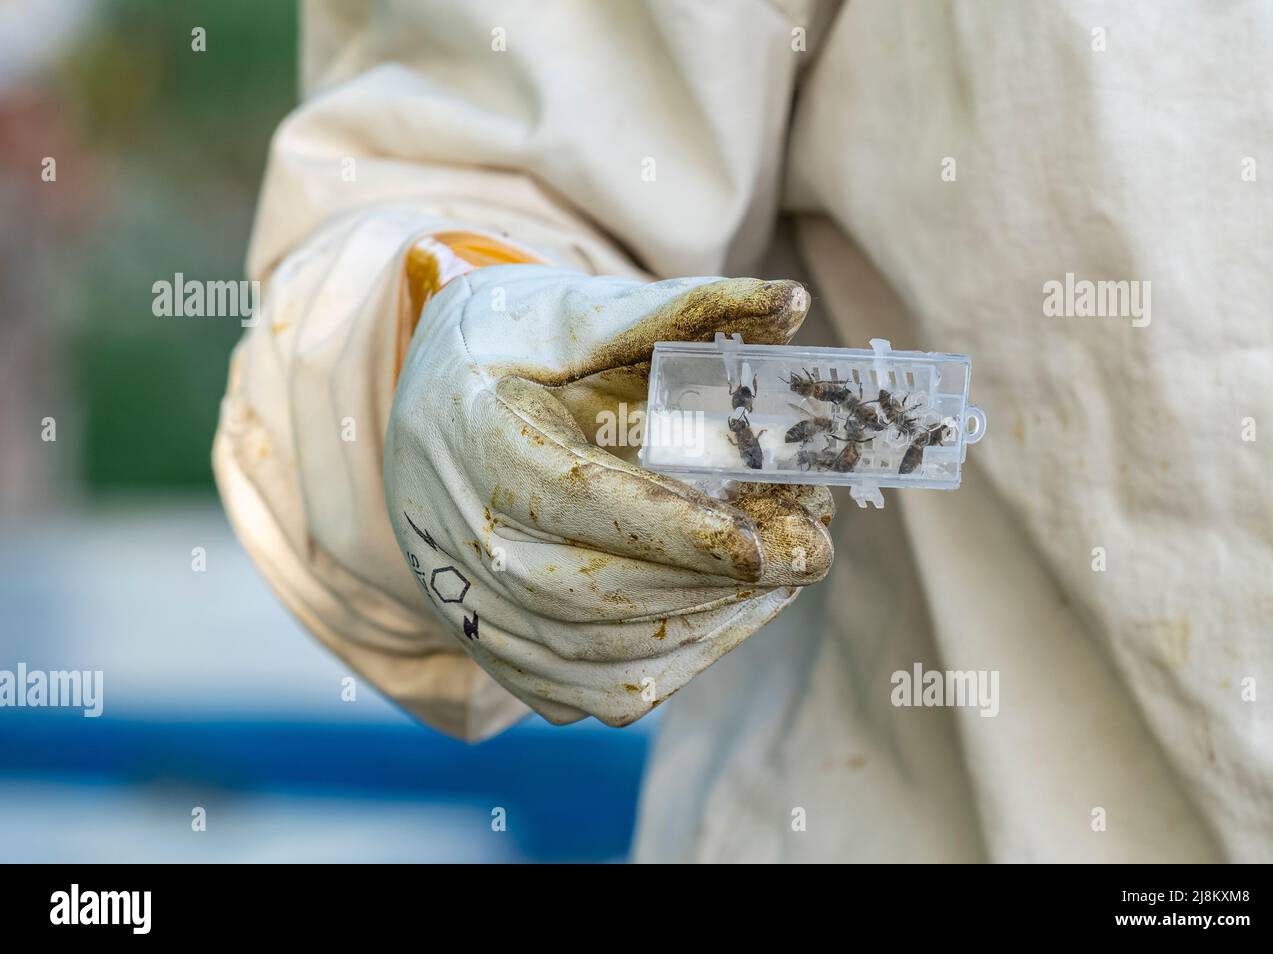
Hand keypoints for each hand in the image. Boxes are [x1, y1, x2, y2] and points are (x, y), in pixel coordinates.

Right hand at [385, 264, 833, 725]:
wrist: (423, 411)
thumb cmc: (505, 351)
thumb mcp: (569, 310)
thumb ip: (676, 310)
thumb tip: (792, 303)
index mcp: (472, 437)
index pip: (575, 500)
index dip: (670, 531)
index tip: (758, 541)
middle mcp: (455, 536)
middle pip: (591, 591)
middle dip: (711, 584)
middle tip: (809, 554)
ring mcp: (471, 606)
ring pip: (597, 653)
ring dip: (703, 625)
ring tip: (782, 580)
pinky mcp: (497, 650)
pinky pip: (588, 692)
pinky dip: (668, 666)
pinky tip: (726, 617)